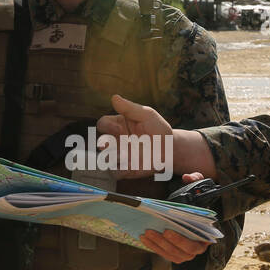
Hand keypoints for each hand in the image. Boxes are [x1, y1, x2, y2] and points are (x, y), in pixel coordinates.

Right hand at [97, 94, 217, 179]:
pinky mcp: (125, 169)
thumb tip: (114, 97)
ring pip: (104, 159)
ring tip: (125, 156)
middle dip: (103, 144)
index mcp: (117, 125)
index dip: (107, 126)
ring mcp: (119, 156)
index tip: (119, 129)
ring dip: (112, 158)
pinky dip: (119, 170)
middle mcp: (115, 141)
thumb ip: (130, 108)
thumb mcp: (146, 115)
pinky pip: (115, 172)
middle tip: (109, 145)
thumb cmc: (157, 128)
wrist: (170, 149)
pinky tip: (130, 165)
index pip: (103, 124)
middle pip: (100, 142)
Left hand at [140, 172, 213, 261]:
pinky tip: (143, 237)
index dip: (182, 239)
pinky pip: (164, 254)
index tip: (167, 230)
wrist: (190, 216)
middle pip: (185, 251)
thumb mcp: (197, 188)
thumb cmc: (194, 204)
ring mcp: (186, 253)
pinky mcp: (175, 255)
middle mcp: (199, 247)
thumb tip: (187, 177)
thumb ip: (195, 179)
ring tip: (146, 232)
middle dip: (168, 242)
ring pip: (173, 254)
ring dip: (158, 244)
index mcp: (207, 234)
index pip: (198, 241)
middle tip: (154, 230)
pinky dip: (153, 246)